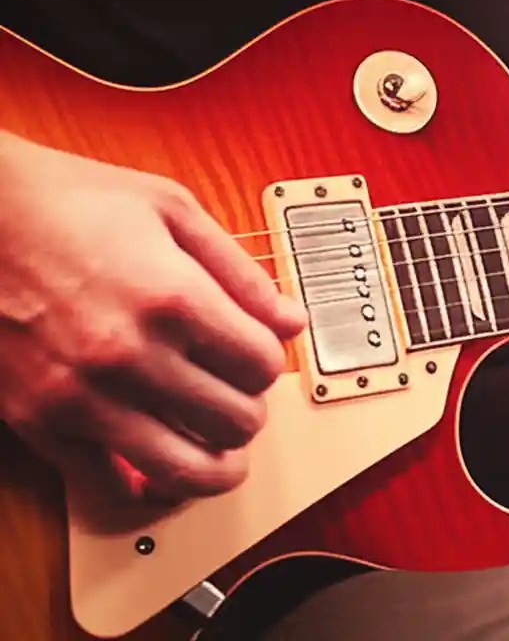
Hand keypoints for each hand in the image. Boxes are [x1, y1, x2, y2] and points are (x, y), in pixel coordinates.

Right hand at [0, 132, 306, 499]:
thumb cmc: (65, 200)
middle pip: (236, 420)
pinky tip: (159, 463)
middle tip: (234, 392)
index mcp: (173, 298)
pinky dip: (146, 484)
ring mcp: (84, 395)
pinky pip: (110, 485)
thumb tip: (291, 321)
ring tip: (219, 445)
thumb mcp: (168, 209)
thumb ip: (240, 270)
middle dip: (247, 407)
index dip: (268, 360)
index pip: (263, 366)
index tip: (254, 351)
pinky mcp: (41, 421)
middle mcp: (131, 354)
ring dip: (216, 460)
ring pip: (187, 468)